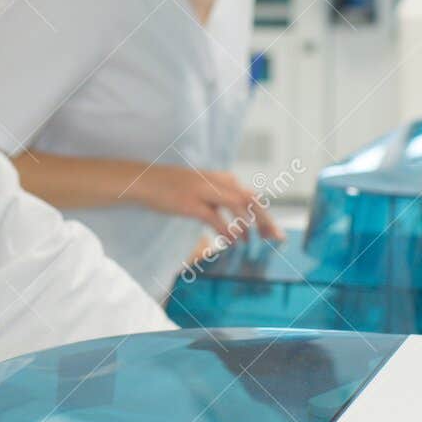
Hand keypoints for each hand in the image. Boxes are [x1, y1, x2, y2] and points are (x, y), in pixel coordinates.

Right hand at [129, 165, 285, 245]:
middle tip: (275, 239)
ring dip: (249, 226)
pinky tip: (231, 242)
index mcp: (223, 178)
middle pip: (251, 200)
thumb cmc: (174, 188)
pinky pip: (215, 217)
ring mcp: (204, 191)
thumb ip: (221, 201)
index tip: (274, 234)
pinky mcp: (190, 203)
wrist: (146, 181)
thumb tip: (240, 223)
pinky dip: (226, 230)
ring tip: (252, 242)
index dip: (266, 216)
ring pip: (238, 205)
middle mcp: (217, 181)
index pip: (252, 197)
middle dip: (266, 221)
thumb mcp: (203, 190)